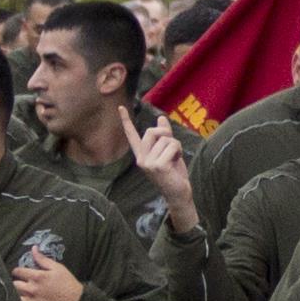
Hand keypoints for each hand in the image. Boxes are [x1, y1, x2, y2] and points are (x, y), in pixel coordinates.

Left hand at [10, 249, 82, 300]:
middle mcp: (32, 290)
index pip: (18, 272)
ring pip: (15, 298)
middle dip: (16, 283)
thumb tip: (33, 249)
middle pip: (14, 285)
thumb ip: (43, 259)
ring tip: (20, 295)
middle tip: (21, 284)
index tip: (19, 273)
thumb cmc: (68, 284)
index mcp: (37, 277)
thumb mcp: (58, 268)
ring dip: (16, 296)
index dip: (17, 271)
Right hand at [130, 110, 196, 224]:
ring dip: (176, 145)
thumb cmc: (174, 173)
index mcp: (142, 154)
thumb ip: (165, 135)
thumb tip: (161, 118)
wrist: (178, 193)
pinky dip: (178, 151)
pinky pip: (172, 146)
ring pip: (166, 139)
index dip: (126, 120)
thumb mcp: (169, 151)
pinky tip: (176, 162)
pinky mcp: (157, 166)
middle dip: (167, 134)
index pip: (131, 135)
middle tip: (173, 147)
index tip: (120, 107)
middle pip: (152, 131)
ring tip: (175, 158)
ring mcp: (148, 163)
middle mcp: (141, 159)